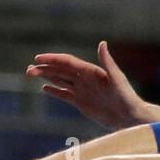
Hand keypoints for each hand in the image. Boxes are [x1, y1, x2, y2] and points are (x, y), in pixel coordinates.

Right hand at [26, 40, 146, 129]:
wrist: (130, 116)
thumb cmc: (126, 96)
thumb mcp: (116, 79)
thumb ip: (107, 61)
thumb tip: (102, 43)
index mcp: (91, 71)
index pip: (67, 62)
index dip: (52, 59)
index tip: (38, 58)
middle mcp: (84, 79)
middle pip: (60, 70)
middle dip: (44, 69)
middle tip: (29, 70)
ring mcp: (82, 90)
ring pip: (60, 81)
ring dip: (46, 77)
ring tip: (30, 74)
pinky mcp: (82, 103)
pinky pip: (65, 95)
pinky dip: (55, 91)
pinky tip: (44, 89)